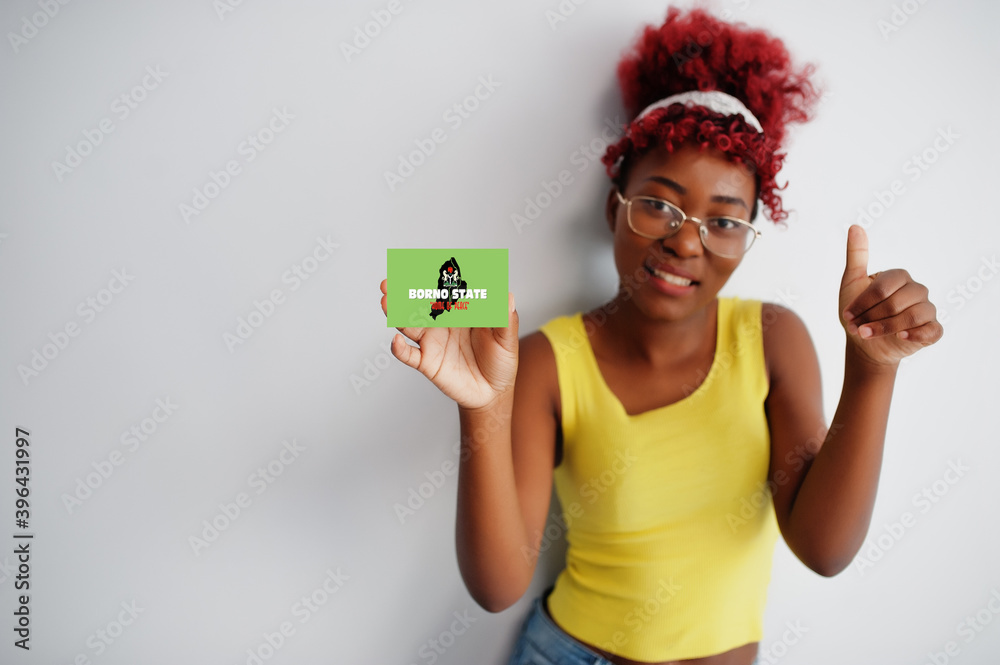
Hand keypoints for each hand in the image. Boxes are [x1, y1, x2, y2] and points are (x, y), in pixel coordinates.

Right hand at [379, 278, 518, 409]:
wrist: (493, 392)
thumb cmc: (500, 361)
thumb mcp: (507, 340)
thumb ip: (505, 319)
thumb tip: (508, 296)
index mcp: (460, 311)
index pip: (443, 290)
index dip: (431, 278)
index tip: (422, 265)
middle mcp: (442, 322)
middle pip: (419, 303)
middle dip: (403, 291)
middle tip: (392, 279)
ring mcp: (432, 341)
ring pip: (408, 324)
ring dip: (396, 313)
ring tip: (387, 301)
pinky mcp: (427, 362)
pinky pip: (409, 355)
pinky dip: (399, 349)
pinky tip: (396, 341)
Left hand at [839, 225, 942, 366]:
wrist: (865, 344)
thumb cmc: (859, 312)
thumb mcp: (852, 283)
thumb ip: (856, 255)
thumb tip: (855, 226)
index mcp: (899, 276)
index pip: (883, 287)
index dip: (863, 303)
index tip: (846, 314)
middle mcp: (917, 290)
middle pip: (897, 302)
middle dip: (871, 317)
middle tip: (856, 327)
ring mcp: (927, 309)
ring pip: (912, 317)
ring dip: (885, 328)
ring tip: (865, 334)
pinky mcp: (932, 330)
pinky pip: (932, 330)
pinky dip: (916, 335)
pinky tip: (901, 337)